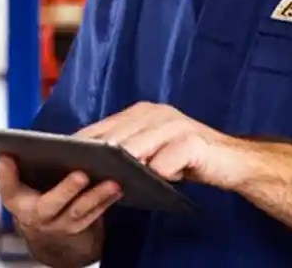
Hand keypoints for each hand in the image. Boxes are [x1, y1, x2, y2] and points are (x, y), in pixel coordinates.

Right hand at [0, 154, 121, 237]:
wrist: (47, 229)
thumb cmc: (33, 197)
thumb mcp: (18, 185)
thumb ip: (13, 171)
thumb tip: (8, 153)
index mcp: (19, 202)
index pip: (7, 189)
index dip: (6, 175)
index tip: (9, 156)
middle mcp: (39, 217)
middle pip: (51, 204)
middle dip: (67, 190)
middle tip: (81, 174)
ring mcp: (61, 224)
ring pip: (79, 212)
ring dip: (96, 197)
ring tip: (111, 181)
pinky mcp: (81, 226)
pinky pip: (95, 215)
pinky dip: (107, 201)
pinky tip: (118, 187)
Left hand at [77, 101, 249, 189]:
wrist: (231, 161)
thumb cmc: (186, 159)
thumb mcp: (152, 155)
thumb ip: (127, 155)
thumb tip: (89, 167)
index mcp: (141, 113)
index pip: (104, 127)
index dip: (81, 142)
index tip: (60, 156)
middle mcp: (156, 113)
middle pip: (119, 133)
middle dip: (96, 151)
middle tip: (76, 167)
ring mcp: (176, 124)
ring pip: (142, 142)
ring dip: (123, 158)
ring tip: (105, 173)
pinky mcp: (194, 141)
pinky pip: (173, 155)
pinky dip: (161, 166)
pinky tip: (151, 177)